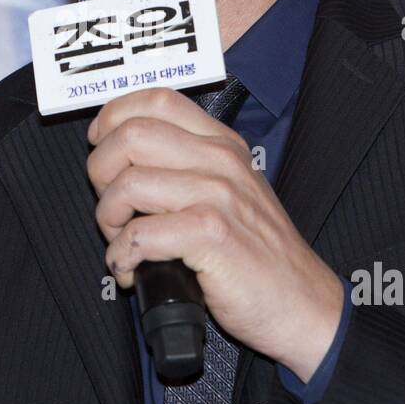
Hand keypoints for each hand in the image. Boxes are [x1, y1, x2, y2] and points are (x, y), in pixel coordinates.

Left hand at [86, 87, 343, 380]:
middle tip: (112, 208)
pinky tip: (132, 269)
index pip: (157, 100)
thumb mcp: (231, 192)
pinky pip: (139, 233)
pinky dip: (121, 255)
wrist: (303, 303)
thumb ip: (188, 167)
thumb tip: (122, 156)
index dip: (114, 118)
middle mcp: (220, 160)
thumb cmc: (259, 255)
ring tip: (123, 243)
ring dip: (108, 219)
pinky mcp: (212, 234)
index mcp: (221, 144)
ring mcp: (218, 195)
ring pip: (127, 183)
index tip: (101, 147)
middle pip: (130, 135)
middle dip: (100, 173)